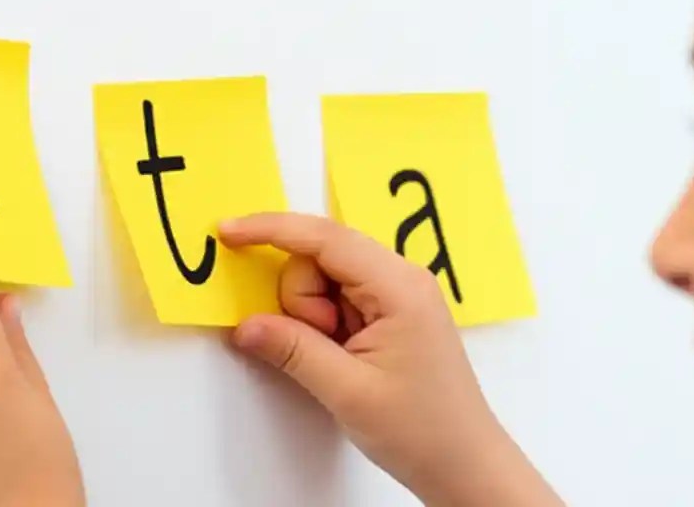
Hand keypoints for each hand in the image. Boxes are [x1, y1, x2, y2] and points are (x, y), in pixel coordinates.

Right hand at [220, 212, 559, 506]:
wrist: (464, 464)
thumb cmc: (422, 430)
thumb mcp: (347, 391)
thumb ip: (292, 350)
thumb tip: (246, 325)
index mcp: (399, 286)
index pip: (325, 238)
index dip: (272, 230)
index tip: (228, 231)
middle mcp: (401, 278)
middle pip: (319, 258)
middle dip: (302, 300)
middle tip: (325, 348)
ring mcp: (398, 294)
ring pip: (324, 279)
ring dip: (314, 316)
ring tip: (341, 360)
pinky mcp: (390, 312)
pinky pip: (338, 297)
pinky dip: (325, 321)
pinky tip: (339, 351)